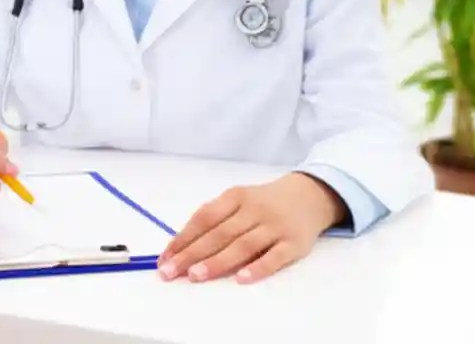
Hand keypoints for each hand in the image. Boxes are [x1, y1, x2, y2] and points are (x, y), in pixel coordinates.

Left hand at [158, 173, 346, 283]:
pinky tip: (240, 279)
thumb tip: (182, 245)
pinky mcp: (295, 244)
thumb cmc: (263, 203)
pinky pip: (275, 257)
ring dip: (217, 261)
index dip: (183, 238)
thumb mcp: (238, 201)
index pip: (204, 218)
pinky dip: (257, 268)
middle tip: (170, 271)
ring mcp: (275, 226)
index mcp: (235, 197)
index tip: (164, 257)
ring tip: (195, 276)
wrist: (309, 196)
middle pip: (219, 233)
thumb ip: (215, 219)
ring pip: (243, 245)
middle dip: (192, 253)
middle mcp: (254, 210)